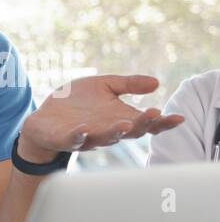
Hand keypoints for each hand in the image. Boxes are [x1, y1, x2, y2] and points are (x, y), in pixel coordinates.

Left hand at [18, 74, 183, 162]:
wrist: (43, 119)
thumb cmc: (75, 103)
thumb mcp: (103, 86)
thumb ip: (127, 85)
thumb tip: (156, 82)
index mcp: (119, 119)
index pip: (145, 123)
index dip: (162, 122)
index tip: (178, 118)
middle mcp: (106, 130)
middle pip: (130, 132)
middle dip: (142, 124)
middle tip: (155, 115)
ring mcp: (86, 136)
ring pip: (104, 138)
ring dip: (115, 132)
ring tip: (126, 125)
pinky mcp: (65, 138)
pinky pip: (73, 139)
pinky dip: (79, 135)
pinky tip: (83, 128)